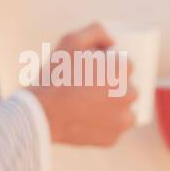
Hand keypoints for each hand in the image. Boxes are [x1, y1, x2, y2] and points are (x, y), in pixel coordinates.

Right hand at [28, 22, 137, 145]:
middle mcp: (129, 96)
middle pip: (128, 89)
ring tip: (89, 105)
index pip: (126, 66)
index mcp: (122, 71)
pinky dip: (103, 126)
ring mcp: (121, 121)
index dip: (110, 67)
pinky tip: (86, 120)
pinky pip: (112, 130)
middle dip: (114, 87)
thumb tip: (112, 41)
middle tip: (89, 88)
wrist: (40, 114)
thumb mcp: (71, 40)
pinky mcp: (112, 140)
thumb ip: (97, 30)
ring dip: (113, 108)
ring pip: (124, 112)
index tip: (93, 71)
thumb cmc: (55, 76)